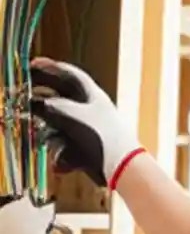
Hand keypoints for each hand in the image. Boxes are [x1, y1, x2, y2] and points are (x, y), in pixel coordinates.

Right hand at [30, 58, 142, 188]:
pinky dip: (62, 155)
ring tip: (47, 139)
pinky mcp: (88, 148)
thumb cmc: (99, 136)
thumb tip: (35, 102)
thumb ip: (49, 106)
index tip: (33, 65)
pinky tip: (61, 164)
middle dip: (43, 102)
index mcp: (93, 96)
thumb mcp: (70, 116)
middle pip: (62, 100)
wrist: (121, 168)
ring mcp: (90, 129)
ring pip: (61, 125)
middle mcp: (92, 110)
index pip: (72, 76)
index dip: (52, 68)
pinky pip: (67, 147)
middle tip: (24, 101)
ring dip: (52, 134)